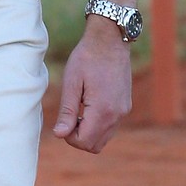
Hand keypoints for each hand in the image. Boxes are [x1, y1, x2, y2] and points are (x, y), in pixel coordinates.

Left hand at [52, 16, 130, 153]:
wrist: (110, 39)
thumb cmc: (87, 57)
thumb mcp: (72, 82)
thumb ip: (67, 111)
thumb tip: (59, 135)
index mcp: (102, 110)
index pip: (84, 142)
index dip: (69, 137)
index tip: (63, 119)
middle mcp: (117, 114)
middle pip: (95, 146)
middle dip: (78, 138)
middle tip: (70, 116)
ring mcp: (124, 110)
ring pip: (104, 138)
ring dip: (89, 132)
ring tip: (79, 109)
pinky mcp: (126, 105)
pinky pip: (111, 127)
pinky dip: (98, 124)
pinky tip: (89, 105)